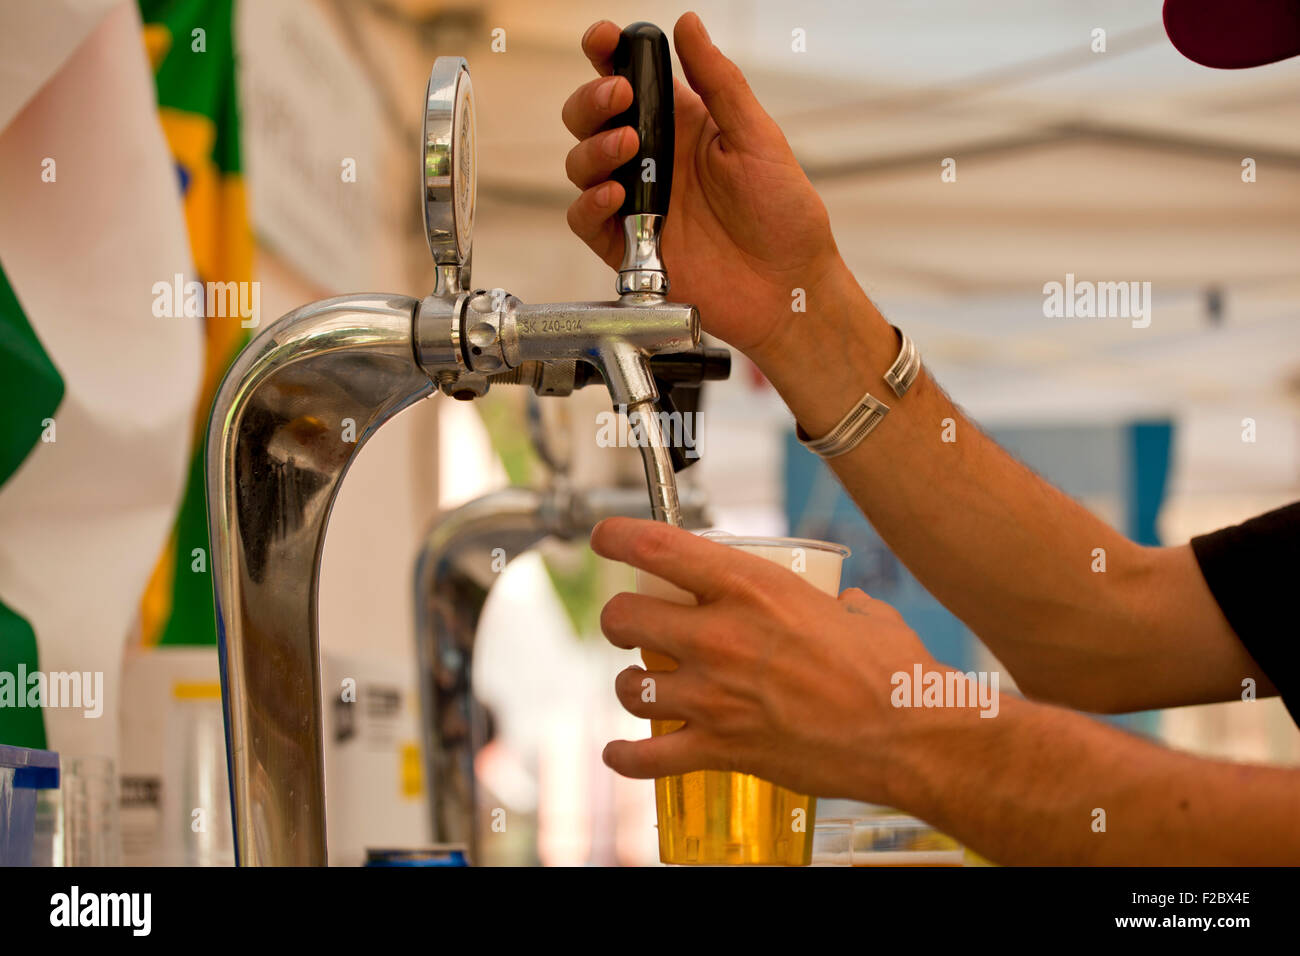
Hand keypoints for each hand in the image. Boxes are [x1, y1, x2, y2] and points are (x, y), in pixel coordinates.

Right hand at [563, 12, 843, 360]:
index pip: (630, 80)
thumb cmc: (783, 216)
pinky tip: (613, 195)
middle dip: (592, 100)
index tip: (603, 39)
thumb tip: (688, 24)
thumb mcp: (757, 137)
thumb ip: (719, 81)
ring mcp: (636, 203)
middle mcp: (652, 161)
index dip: (606, 54)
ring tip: (627, 148)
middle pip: (591, 118)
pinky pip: (583, 219)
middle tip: (620, 99)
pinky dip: (588, 203)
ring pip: (581, 163)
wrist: (786, 288)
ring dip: (593, 148)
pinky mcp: (626, 246)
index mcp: (682, 126)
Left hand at [590, 516, 939, 802]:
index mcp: (752, 588)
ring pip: (629, 686)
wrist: (910, 737)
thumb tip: (837, 607)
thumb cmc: (892, 671)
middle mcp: (720, 637)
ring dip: (630, 684)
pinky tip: (619, 753)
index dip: (617, 536)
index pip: (657, 547)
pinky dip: (626, 758)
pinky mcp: (722, 749)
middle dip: (619, 619)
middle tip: (630, 624)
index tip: (604, 536)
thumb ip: (832, 601)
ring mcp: (715, 697)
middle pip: (624, 617)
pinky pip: (648, 758)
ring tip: (643, 686)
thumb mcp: (855, 610)